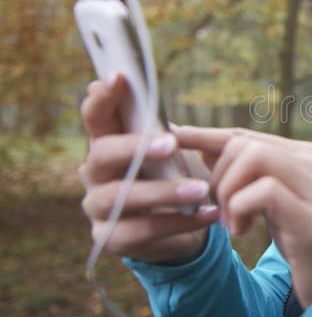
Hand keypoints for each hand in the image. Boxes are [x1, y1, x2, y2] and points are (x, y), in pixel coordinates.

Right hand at [78, 75, 218, 263]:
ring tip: (201, 189)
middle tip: (172, 144)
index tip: (119, 77)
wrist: (180, 227)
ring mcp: (98, 209)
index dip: (102, 98)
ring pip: (121, 197)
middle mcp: (94, 174)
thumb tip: (150, 100)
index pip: (95, 117)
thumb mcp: (171, 151)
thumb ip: (160, 128)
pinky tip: (210, 214)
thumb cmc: (173, 177)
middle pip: (101, 155)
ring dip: (164, 192)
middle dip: (136, 148)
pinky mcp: (112, 239)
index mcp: (108, 144)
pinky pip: (143, 231)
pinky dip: (180, 222)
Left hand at [174, 126, 311, 306]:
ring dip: (227, 192)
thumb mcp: (272, 205)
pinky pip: (262, 192)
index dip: (205, 135)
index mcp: (304, 157)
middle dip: (216, 177)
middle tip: (216, 211)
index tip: (172, 135)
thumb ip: (247, 177)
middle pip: (244, 143)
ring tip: (230, 223)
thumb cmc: (304, 245)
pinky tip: (242, 232)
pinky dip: (240, 209)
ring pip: (253, 157)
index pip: (245, 135)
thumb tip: (204, 149)